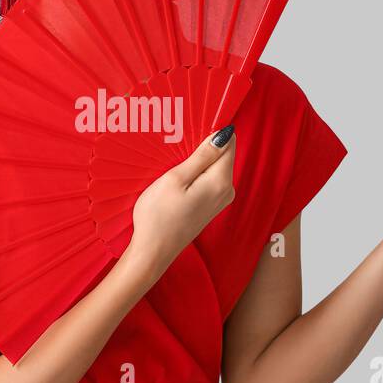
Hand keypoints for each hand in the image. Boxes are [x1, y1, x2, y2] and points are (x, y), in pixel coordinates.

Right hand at [124, 125, 236, 276]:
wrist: (154, 251)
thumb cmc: (159, 215)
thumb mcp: (176, 178)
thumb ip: (202, 156)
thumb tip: (224, 134)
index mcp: (221, 181)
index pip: (229, 143)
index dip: (212, 132)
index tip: (190, 131)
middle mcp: (227, 190)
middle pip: (222, 154)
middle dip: (204, 146)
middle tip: (176, 149)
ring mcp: (221, 200)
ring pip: (215, 167)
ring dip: (198, 160)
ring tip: (173, 164)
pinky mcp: (211, 206)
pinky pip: (209, 179)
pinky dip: (196, 173)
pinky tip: (178, 178)